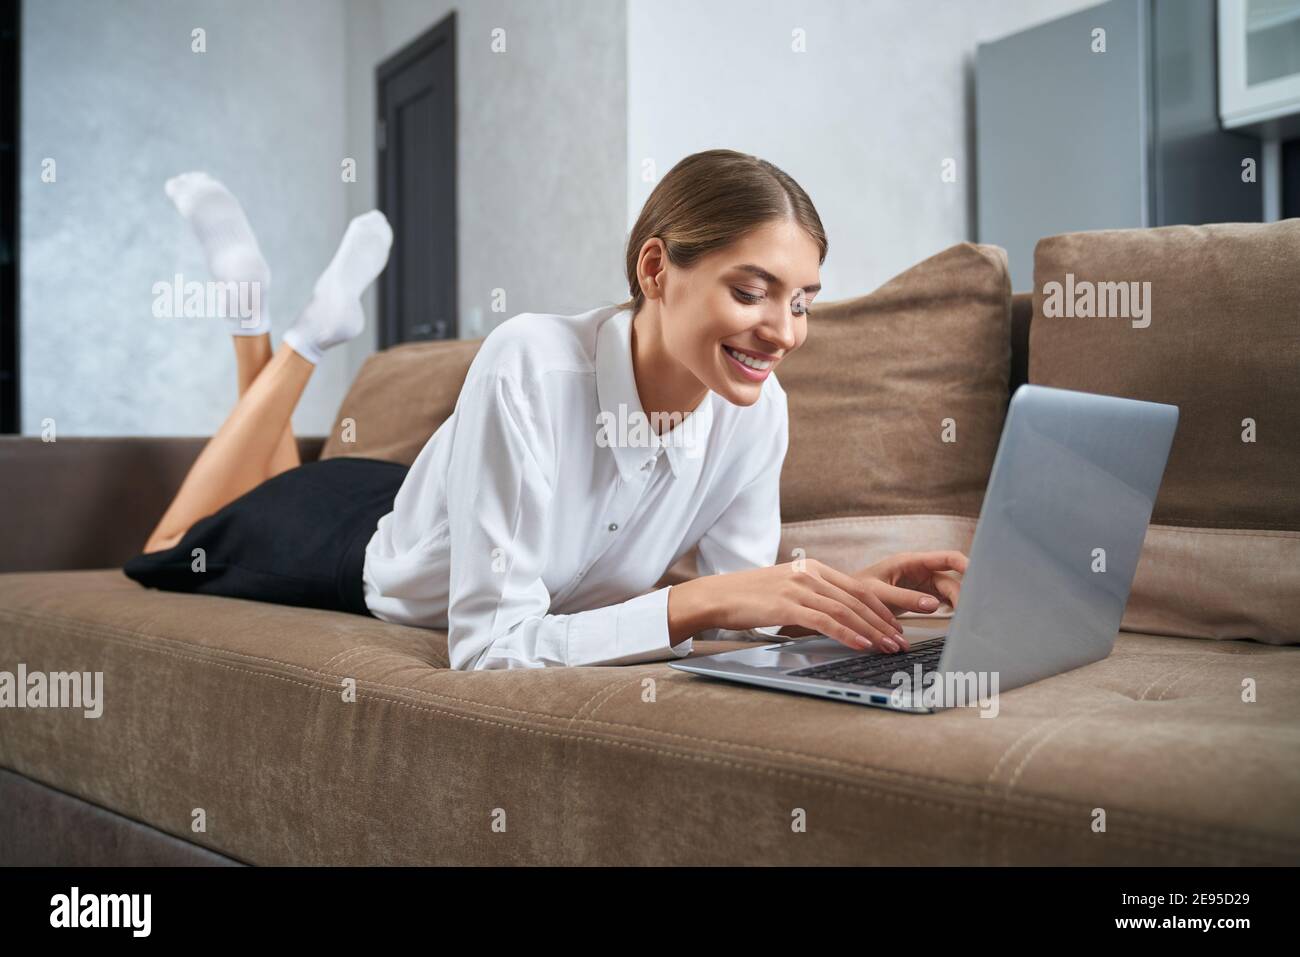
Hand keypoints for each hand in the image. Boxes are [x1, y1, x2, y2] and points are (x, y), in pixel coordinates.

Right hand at [668, 559, 909, 653]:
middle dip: (885, 622)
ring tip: (888, 648)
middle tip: (903, 641)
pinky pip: (825, 621)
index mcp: (814, 568)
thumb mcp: (787, 589)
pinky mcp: (788, 605)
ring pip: (846, 611)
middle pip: (858, 599)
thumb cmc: (750, 598)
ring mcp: (800, 588)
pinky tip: (861, 646)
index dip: (883, 608)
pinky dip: (847, 634)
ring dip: (872, 632)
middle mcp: (810, 574)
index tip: (898, 625)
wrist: (718, 596)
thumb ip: (813, 596)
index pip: (858, 588)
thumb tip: (838, 617)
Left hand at [854, 550, 967, 614]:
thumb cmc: (857, 590)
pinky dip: (951, 609)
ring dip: (959, 603)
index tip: (980, 576)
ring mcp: (922, 584)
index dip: (966, 564)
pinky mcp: (921, 597)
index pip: (946, 558)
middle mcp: (920, 571)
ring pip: (949, 591)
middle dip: (963, 593)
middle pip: (951, 579)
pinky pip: (942, 601)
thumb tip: (934, 604)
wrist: (846, 601)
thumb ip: (905, 598)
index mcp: (911, 562)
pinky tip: (957, 619)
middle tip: (969, 612)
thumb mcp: (879, 593)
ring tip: (967, 618)